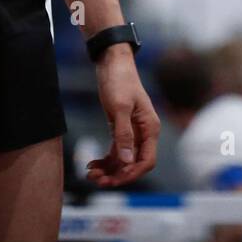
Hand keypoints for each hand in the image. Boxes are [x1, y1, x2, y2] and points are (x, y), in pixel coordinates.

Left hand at [86, 47, 159, 188]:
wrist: (111, 61)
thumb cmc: (119, 80)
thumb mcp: (120, 107)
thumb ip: (124, 134)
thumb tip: (127, 161)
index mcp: (150, 128)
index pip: (146, 161)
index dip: (131, 174)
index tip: (114, 180)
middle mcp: (143, 132)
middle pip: (134, 163)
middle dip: (117, 175)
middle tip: (97, 181)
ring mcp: (132, 131)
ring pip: (123, 159)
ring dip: (109, 169)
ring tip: (91, 174)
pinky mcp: (120, 127)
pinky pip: (116, 150)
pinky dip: (106, 159)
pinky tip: (92, 163)